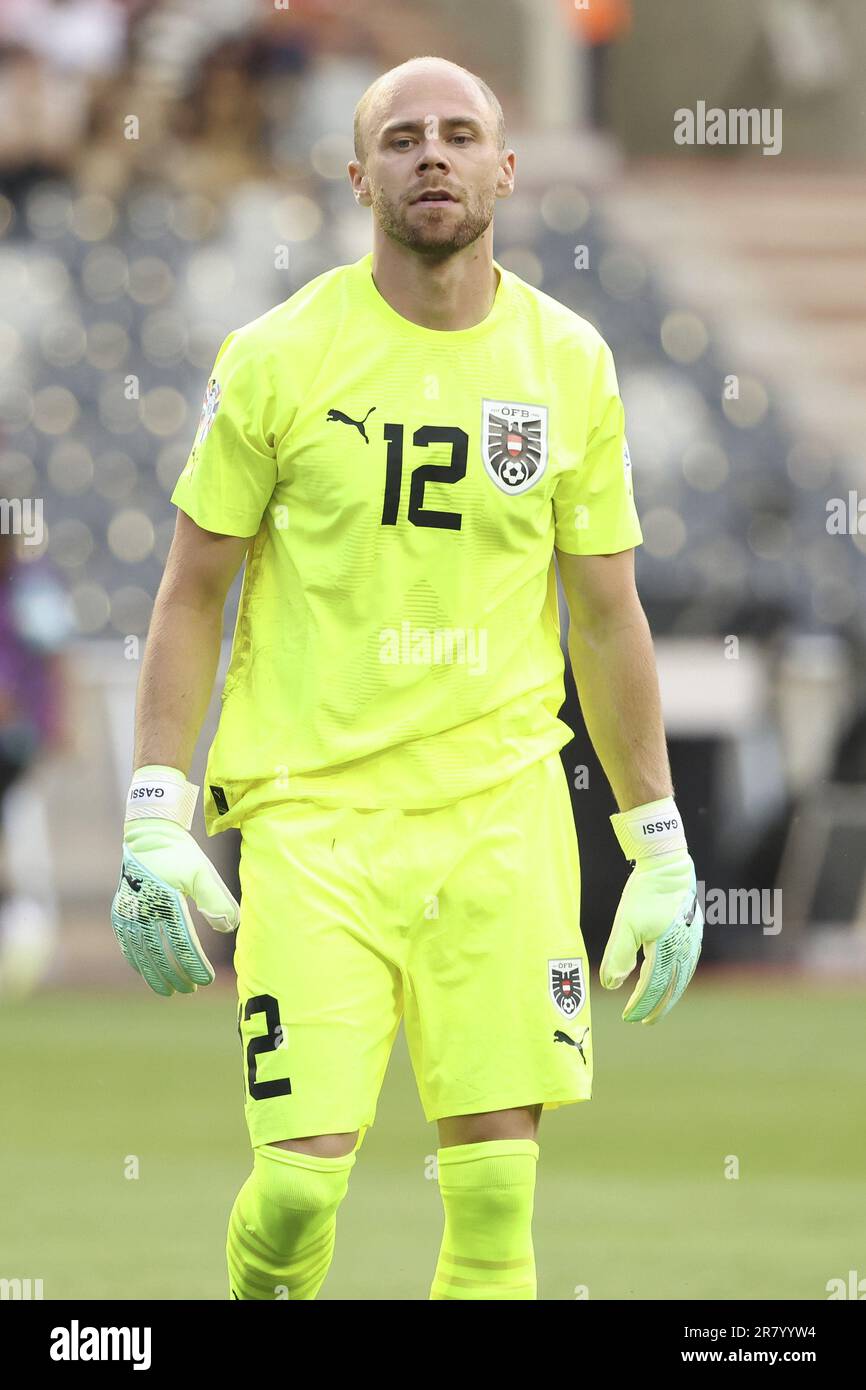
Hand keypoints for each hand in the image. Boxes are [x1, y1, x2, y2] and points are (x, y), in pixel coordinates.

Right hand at [110, 767, 239, 995]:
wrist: (149, 834)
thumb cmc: (181, 854)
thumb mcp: (203, 873)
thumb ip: (217, 900)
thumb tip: (229, 928)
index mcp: (166, 900)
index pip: (182, 942)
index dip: (193, 965)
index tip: (205, 980)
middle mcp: (143, 909)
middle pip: (160, 953)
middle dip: (176, 975)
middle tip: (190, 990)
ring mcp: (128, 911)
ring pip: (141, 953)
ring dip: (155, 974)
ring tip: (169, 990)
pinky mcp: (120, 911)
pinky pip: (126, 943)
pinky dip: (136, 961)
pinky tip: (146, 972)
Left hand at [601, 799, 702, 1023]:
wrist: (668, 866)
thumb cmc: (645, 894)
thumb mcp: (626, 925)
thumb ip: (619, 956)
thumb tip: (612, 985)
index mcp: (667, 951)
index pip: (653, 987)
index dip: (640, 1004)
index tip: (628, 1017)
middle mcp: (684, 951)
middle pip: (671, 988)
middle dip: (657, 1006)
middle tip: (644, 1021)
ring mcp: (692, 942)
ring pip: (682, 978)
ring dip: (669, 995)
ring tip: (657, 1006)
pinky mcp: (693, 932)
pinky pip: (687, 964)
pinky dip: (678, 978)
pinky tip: (672, 979)